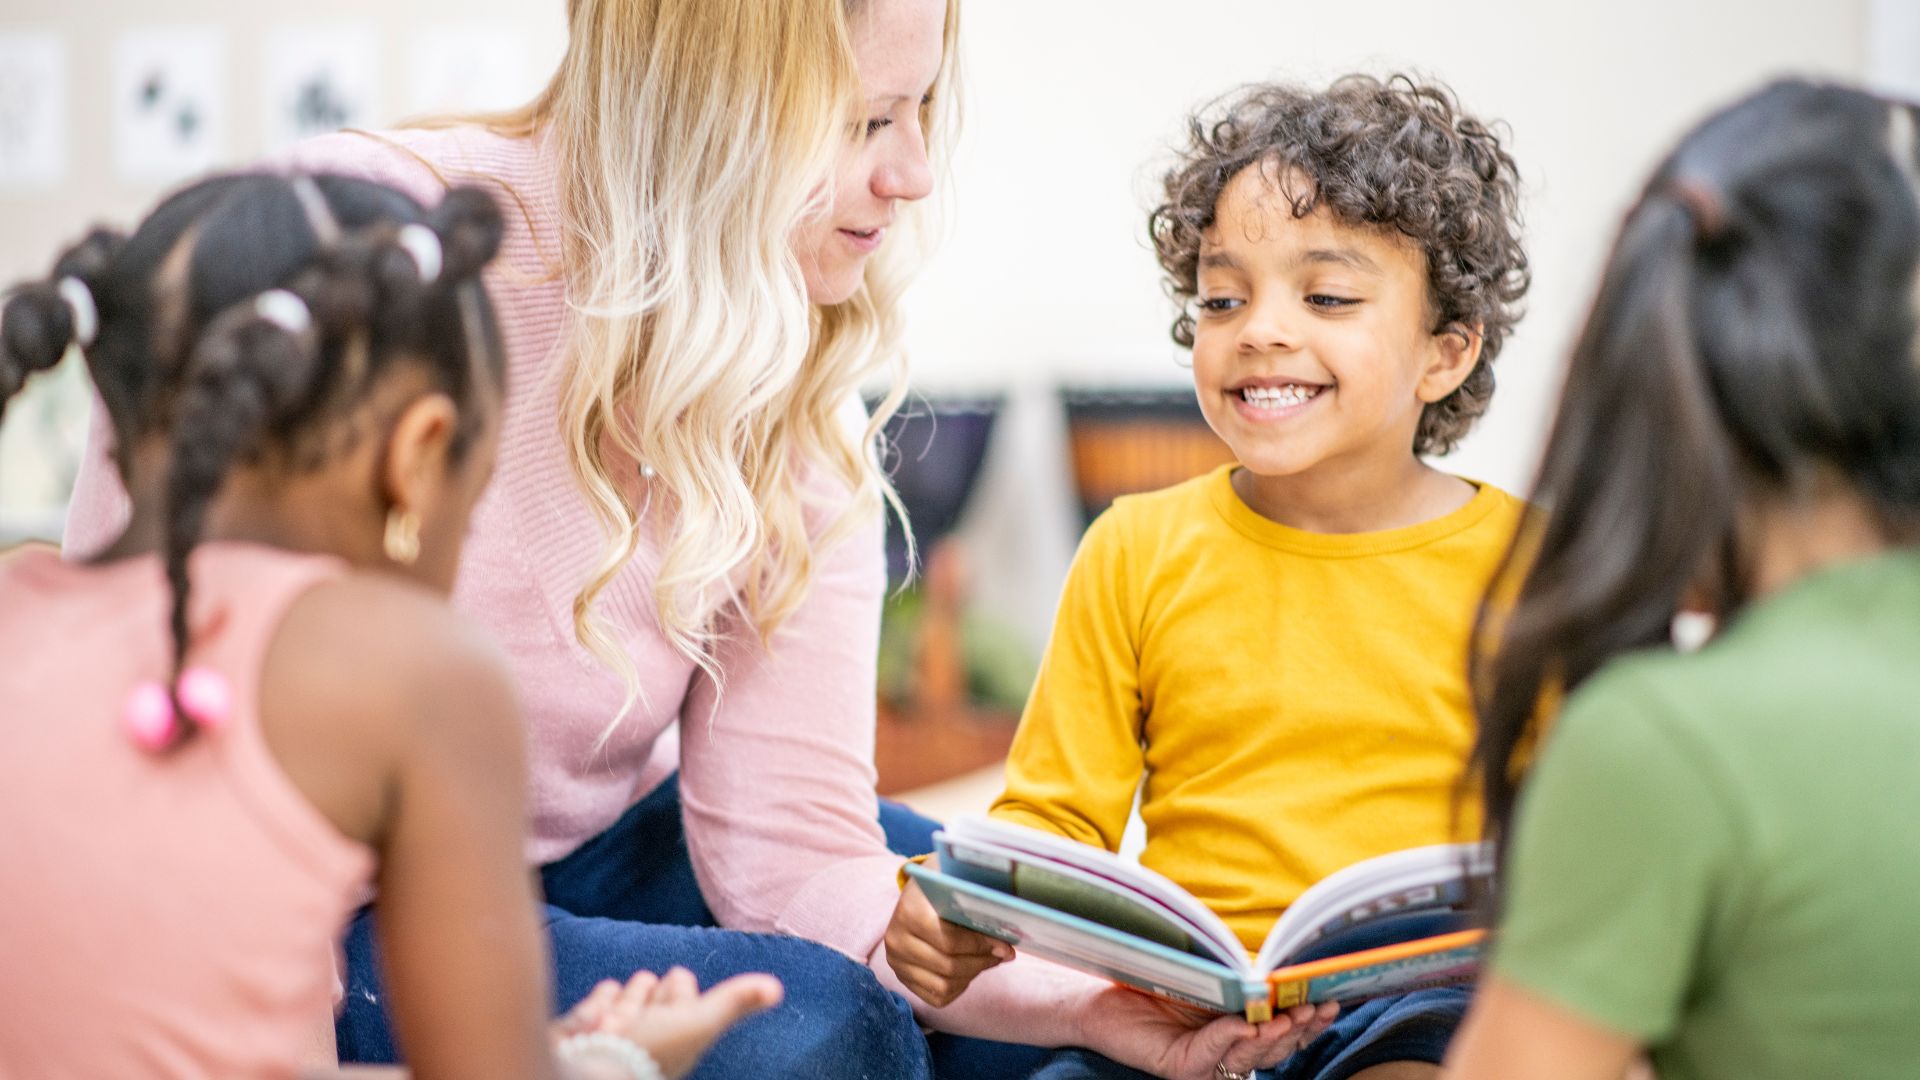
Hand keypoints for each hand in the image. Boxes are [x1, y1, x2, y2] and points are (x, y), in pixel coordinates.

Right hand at [553, 967, 783, 1079]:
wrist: (588, 1073)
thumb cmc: (648, 1052)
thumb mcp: (699, 1022)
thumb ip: (735, 1001)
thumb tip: (777, 989)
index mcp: (680, 1032)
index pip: (682, 987)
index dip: (678, 989)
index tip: (672, 998)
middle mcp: (650, 1033)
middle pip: (653, 987)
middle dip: (646, 994)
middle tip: (641, 1014)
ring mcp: (616, 1033)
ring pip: (625, 992)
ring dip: (622, 1002)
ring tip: (615, 1025)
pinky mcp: (585, 1031)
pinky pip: (595, 1000)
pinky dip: (595, 1007)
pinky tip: (595, 1023)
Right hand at [883, 879, 1014, 1006]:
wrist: (917, 892)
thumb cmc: (943, 886)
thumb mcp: (957, 886)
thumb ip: (980, 907)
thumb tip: (1007, 937)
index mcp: (909, 912)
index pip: (950, 942)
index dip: (981, 946)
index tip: (1005, 945)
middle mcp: (896, 940)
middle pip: (948, 967)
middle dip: (981, 962)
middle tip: (1002, 954)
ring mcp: (897, 962)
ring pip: (944, 986)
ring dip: (972, 975)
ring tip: (987, 960)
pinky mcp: (902, 978)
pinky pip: (937, 997)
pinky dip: (959, 987)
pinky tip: (968, 969)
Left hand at [1080, 985, 1339, 1079]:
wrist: (1100, 996)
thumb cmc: (1156, 980)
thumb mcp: (1210, 977)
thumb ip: (1243, 980)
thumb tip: (1278, 971)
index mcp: (1242, 1030)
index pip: (1285, 1031)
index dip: (1310, 1020)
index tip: (1333, 999)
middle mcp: (1229, 1052)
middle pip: (1275, 1047)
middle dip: (1299, 1027)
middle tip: (1317, 1007)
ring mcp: (1207, 1062)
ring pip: (1249, 1054)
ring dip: (1270, 1035)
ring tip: (1285, 1017)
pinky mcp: (1182, 1065)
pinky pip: (1210, 1052)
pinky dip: (1229, 1037)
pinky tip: (1245, 1023)